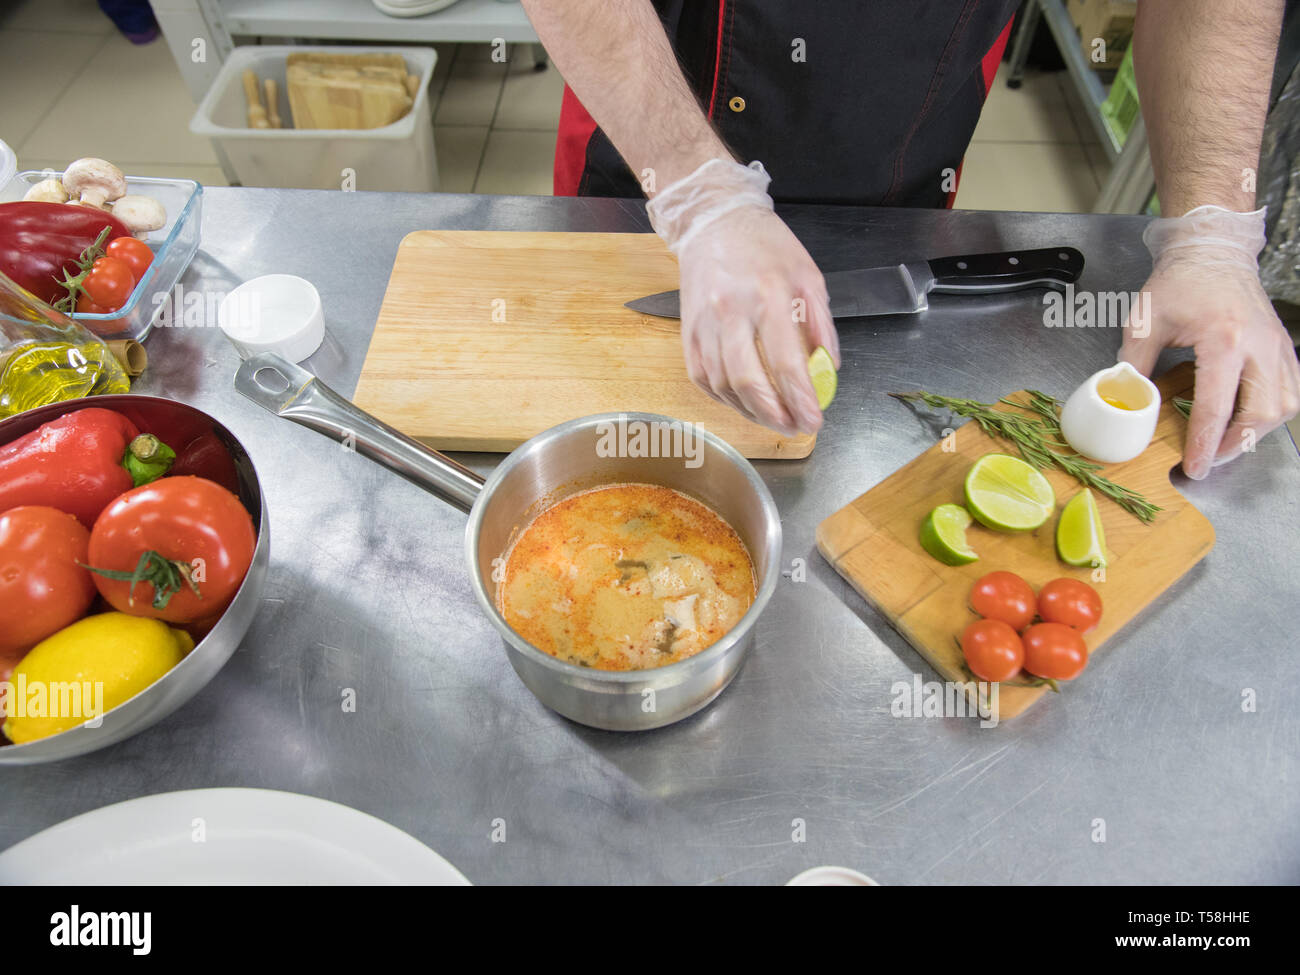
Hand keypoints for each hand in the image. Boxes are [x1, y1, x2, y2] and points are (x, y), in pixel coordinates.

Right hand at [646, 158, 838, 434]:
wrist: (714, 222)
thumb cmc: (765, 247)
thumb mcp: (808, 275)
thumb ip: (821, 324)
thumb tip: (829, 369)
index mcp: (768, 296)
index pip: (785, 362)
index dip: (801, 399)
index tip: (814, 421)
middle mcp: (731, 312)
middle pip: (749, 381)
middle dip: (774, 415)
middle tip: (794, 429)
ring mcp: (704, 324)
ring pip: (723, 385)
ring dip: (750, 412)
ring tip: (773, 420)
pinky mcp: (687, 332)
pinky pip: (703, 377)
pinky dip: (724, 398)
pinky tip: (744, 404)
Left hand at [1119, 207, 1299, 478]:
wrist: (1213, 251)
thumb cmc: (1179, 282)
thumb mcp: (1145, 322)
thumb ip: (1134, 363)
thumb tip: (1126, 398)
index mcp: (1224, 339)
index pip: (1217, 406)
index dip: (1204, 443)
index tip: (1194, 467)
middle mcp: (1259, 345)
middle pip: (1262, 412)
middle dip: (1236, 445)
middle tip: (1209, 461)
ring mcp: (1277, 346)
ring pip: (1283, 405)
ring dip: (1256, 433)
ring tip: (1225, 447)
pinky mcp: (1283, 347)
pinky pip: (1288, 390)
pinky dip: (1269, 413)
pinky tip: (1246, 423)